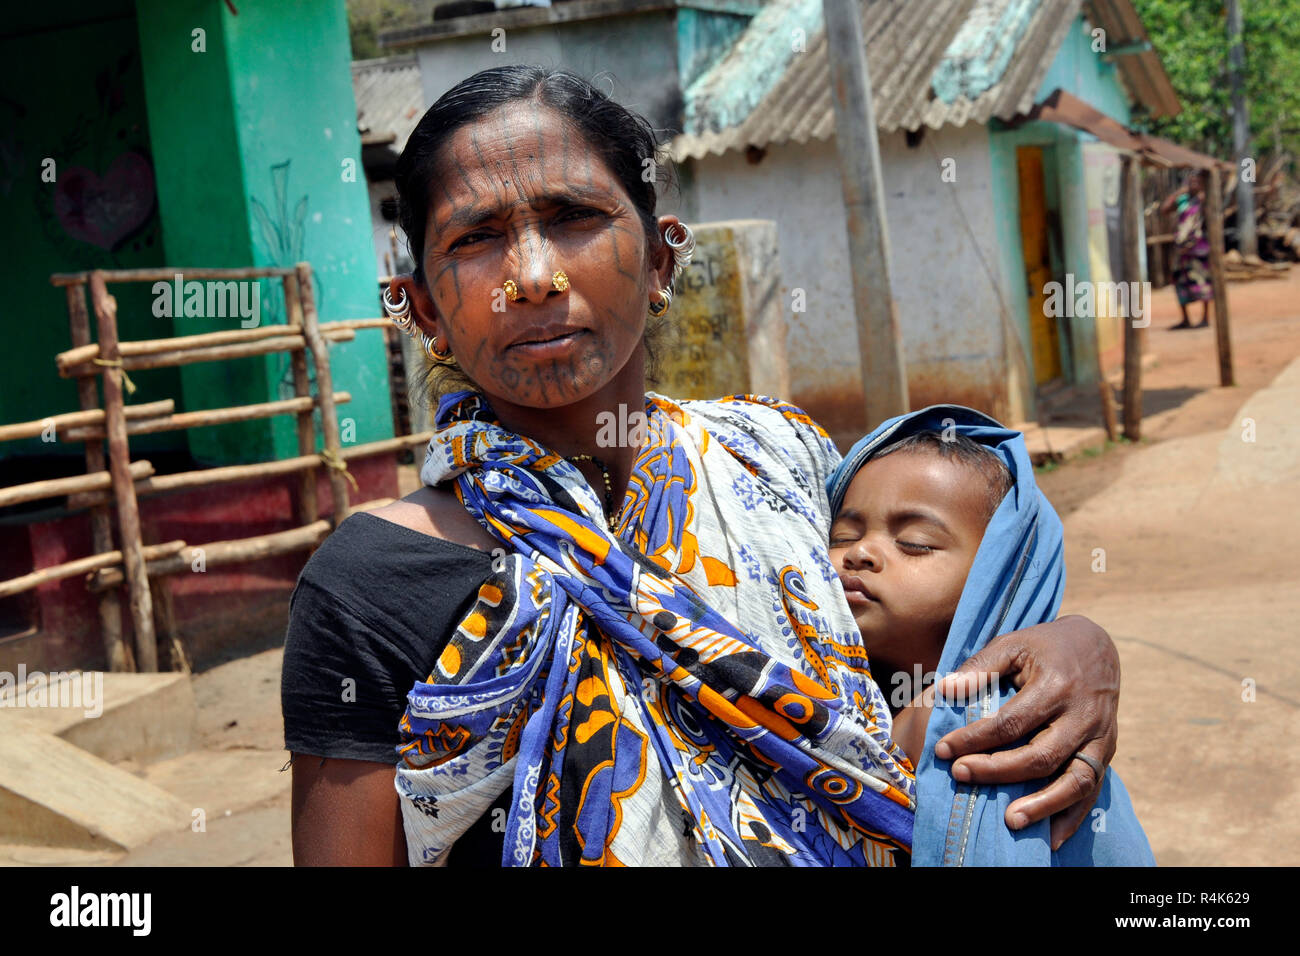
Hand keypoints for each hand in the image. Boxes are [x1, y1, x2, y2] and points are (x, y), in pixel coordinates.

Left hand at [932, 615, 1119, 849]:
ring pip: (1075, 781)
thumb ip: (981, 666)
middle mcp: (1083, 716)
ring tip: (1010, 822)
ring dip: (1043, 805)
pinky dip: (1073, 817)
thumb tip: (946, 690)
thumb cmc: (1044, 647)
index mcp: (1057, 686)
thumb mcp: (1013, 644)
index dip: (975, 739)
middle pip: (1041, 755)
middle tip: (960, 776)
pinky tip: (1051, 840)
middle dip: (998, 771)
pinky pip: (1093, 791)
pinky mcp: (1107, 752)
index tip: (942, 750)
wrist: (1097, 646)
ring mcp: (1100, 737)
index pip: (1011, 722)